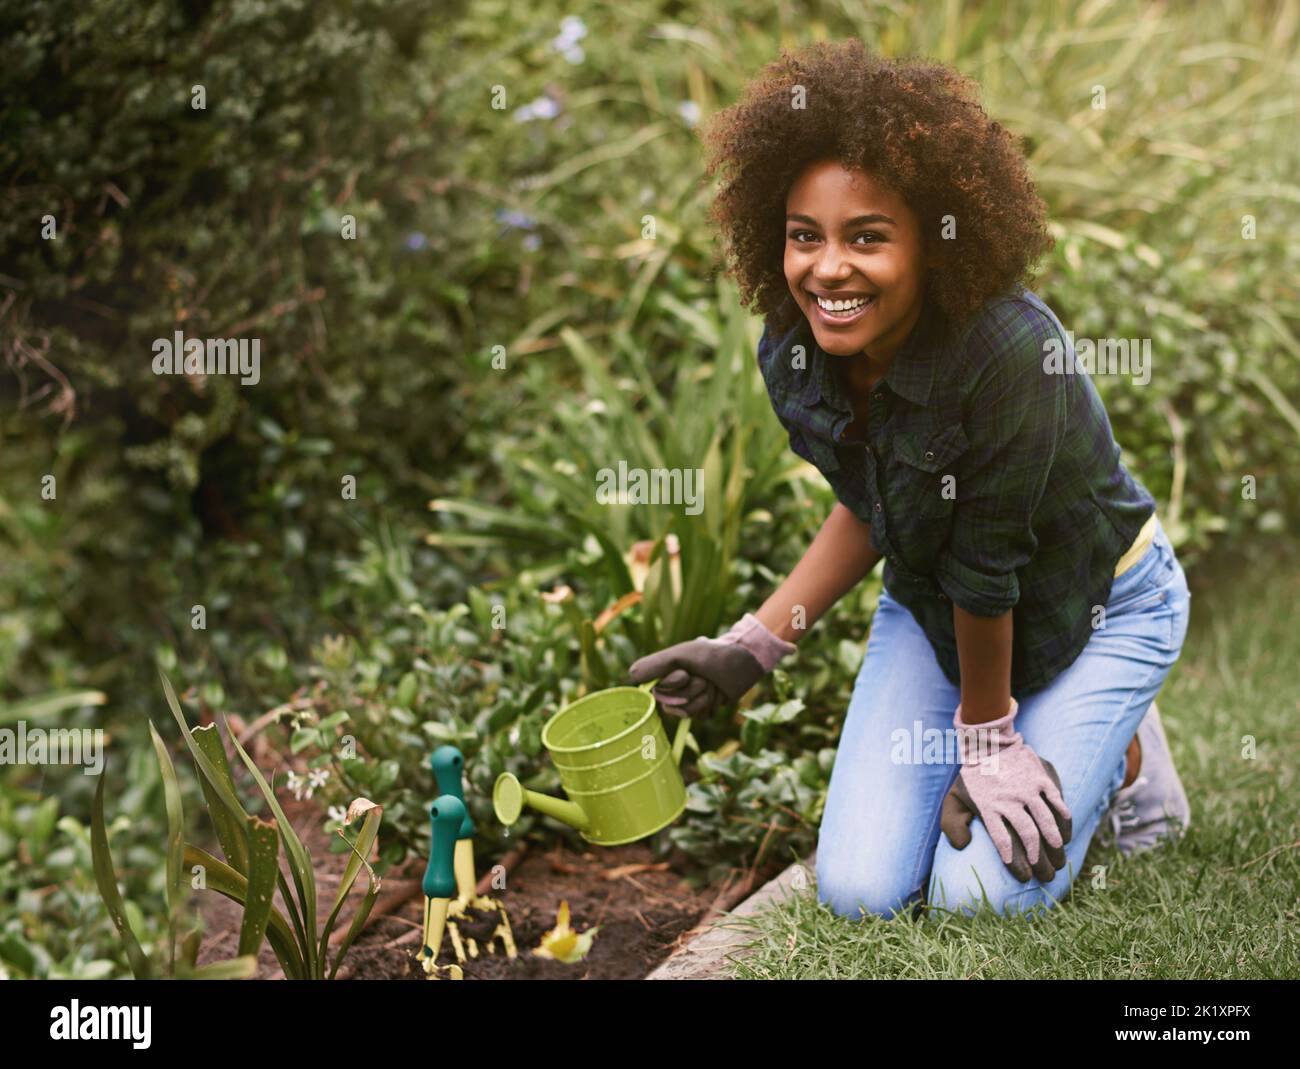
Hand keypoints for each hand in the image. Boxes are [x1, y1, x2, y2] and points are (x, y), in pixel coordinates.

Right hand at [627, 613, 795, 716]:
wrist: (743, 661)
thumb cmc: (711, 654)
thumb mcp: (680, 655)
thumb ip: (654, 664)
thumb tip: (631, 676)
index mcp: (665, 674)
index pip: (654, 692)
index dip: (670, 687)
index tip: (684, 674)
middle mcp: (674, 688)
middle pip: (671, 705)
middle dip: (690, 691)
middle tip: (703, 677)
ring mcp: (689, 699)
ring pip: (687, 713)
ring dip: (703, 697)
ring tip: (712, 683)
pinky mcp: (704, 708)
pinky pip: (701, 717)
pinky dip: (712, 704)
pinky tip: (719, 693)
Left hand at [939, 698, 1072, 882]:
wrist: (988, 743)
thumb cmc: (972, 779)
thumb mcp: (953, 799)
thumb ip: (952, 825)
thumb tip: (963, 846)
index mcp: (988, 808)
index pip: (1004, 843)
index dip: (1016, 863)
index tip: (1024, 877)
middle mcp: (1008, 799)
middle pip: (1029, 837)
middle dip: (1040, 862)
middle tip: (1047, 877)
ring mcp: (1026, 788)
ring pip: (1046, 823)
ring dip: (1055, 846)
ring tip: (1059, 862)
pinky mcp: (1041, 777)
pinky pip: (1057, 802)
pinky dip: (1064, 821)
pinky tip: (1066, 835)